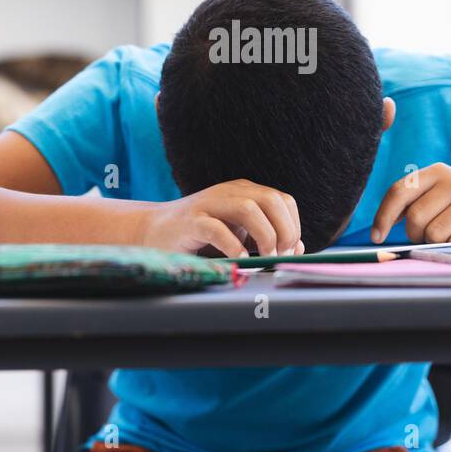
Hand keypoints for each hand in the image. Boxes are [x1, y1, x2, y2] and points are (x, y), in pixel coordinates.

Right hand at [140, 179, 303, 257]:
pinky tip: (240, 260)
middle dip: (284, 230)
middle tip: (281, 255)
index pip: (282, 200)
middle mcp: (229, 192)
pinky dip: (234, 245)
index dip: (293, 225)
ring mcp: (209, 203)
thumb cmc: (200, 235)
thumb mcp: (238, 233)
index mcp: (244, 192)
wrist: (153, 230)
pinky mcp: (191, 220)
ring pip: (248, 208)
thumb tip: (297, 249)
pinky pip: (217, 229)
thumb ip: (266, 237)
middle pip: (270, 200)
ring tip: (265, 258)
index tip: (291, 250)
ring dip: (265, 236)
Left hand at [371, 163, 450, 244]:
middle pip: (415, 218)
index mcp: (437, 172)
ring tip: (449, 236)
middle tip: (428, 235)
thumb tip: (378, 232)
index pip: (399, 192)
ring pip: (433, 235)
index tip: (377, 237)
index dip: (383, 216)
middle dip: (415, 234)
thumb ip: (409, 206)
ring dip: (434, 244)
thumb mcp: (435, 197)